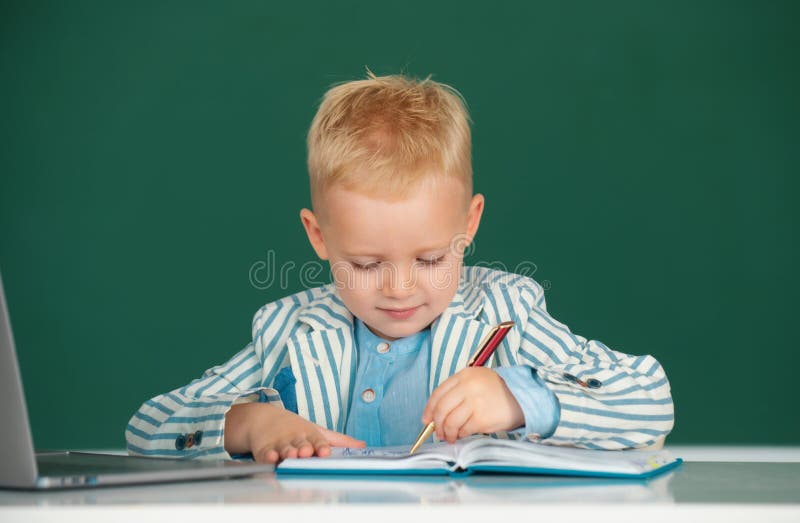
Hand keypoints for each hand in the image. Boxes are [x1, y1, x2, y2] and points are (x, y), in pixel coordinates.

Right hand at [224, 403, 364, 463]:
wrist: (263, 418)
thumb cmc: (295, 429)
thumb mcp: (317, 431)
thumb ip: (339, 441)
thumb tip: (363, 446)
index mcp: (310, 435)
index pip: (318, 441)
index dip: (321, 446)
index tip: (325, 452)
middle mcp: (295, 439)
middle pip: (301, 444)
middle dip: (305, 449)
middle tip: (306, 452)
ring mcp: (279, 444)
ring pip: (284, 449)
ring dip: (288, 452)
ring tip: (292, 455)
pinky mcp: (263, 449)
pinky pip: (265, 454)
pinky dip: (267, 456)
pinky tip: (270, 458)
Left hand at [422, 367, 523, 442]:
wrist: (522, 398)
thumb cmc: (497, 392)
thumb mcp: (476, 382)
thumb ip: (457, 392)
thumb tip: (435, 414)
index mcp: (465, 375)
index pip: (439, 393)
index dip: (429, 409)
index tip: (426, 419)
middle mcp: (468, 386)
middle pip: (442, 408)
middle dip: (436, 424)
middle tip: (438, 432)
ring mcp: (475, 402)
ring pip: (450, 421)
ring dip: (447, 433)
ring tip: (450, 436)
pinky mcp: (482, 418)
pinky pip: (463, 430)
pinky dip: (460, 435)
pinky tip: (462, 435)